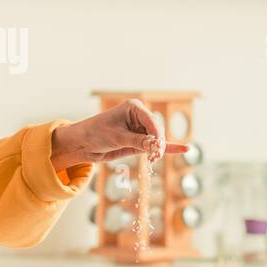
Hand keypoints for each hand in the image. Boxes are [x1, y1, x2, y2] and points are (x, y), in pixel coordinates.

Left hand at [50, 98, 188, 169]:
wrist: (82, 144)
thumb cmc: (95, 134)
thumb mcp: (116, 137)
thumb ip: (137, 141)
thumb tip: (156, 146)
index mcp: (134, 107)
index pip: (152, 121)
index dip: (157, 135)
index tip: (157, 148)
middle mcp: (139, 117)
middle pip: (157, 131)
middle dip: (157, 145)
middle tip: (153, 157)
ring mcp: (139, 129)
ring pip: (156, 141)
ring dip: (156, 151)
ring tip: (153, 159)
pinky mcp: (138, 142)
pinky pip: (155, 145)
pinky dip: (167, 148)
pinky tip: (184, 149)